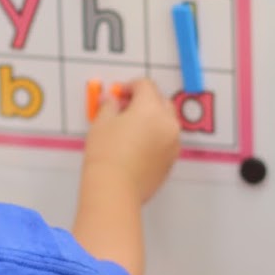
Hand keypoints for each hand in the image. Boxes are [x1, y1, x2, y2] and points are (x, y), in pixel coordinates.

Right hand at [83, 80, 179, 203]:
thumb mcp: (102, 122)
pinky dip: (156, 137)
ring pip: (166, 122)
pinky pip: (166, 141)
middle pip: (160, 101)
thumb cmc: (106, 156)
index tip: (119, 94)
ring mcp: (173, 143)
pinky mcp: (171, 160)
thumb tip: (112, 100)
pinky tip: (137, 146)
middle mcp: (168, 123)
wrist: (115, 189)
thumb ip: (109, 105)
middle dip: (144, 101)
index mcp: (151, 108)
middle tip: (125, 108)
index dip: (130, 86)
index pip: (145, 86)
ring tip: (131, 129)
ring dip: (152, 119)